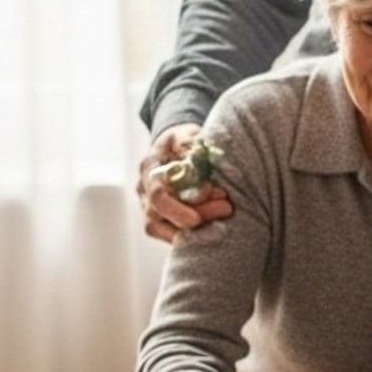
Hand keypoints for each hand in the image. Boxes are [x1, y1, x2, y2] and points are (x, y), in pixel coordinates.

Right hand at [137, 122, 234, 242]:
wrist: (174, 149)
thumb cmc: (184, 141)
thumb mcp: (188, 134)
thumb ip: (194, 142)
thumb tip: (206, 155)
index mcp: (149, 167)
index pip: (157, 195)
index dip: (176, 210)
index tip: (197, 219)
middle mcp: (143, 190)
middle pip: (163, 216)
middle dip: (198, 216)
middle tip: (227, 209)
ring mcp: (148, 208)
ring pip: (167, 231)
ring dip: (198, 230)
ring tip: (225, 220)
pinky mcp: (159, 223)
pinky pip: (174, 237)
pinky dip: (195, 237)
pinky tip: (216, 229)